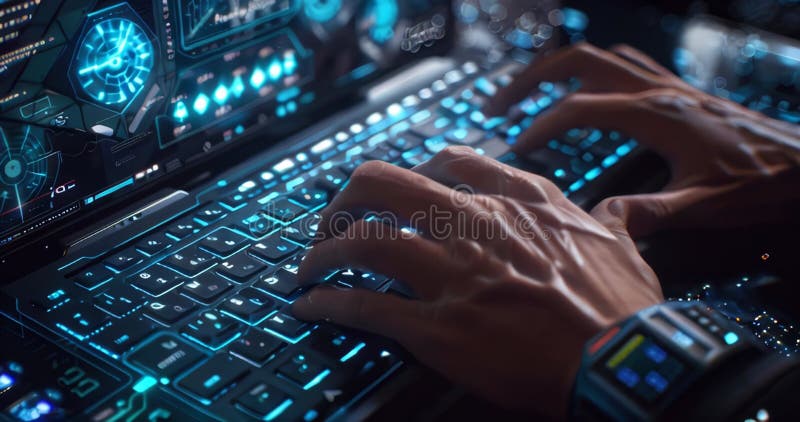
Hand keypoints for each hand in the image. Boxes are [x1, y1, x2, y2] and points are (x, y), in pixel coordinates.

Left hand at [292, 147, 662, 417]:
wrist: (623, 362)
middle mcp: (476, 226)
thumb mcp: (625, 246)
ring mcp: (454, 275)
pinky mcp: (438, 328)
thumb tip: (626, 209)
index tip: (395, 188)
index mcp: (518, 202)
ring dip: (323, 250)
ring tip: (309, 264)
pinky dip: (328, 302)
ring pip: (363, 240)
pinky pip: (365, 306)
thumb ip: (615, 218)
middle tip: (333, 219)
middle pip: (384, 184)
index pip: (448, 161)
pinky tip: (311, 305)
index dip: (409, 170)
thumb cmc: (624, 309)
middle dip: (346, 198)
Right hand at [488, 42, 799, 237]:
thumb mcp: (703, 205)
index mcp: (654, 114)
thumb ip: (650, 214)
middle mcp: (655, 89)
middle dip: (529, 81)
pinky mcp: (675, 89)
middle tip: (496, 106)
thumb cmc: (758, 181)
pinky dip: (593, 67)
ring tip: (526, 92)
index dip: (539, 127)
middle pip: (576, 62)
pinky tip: (584, 86)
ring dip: (556, 69)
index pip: (577, 108)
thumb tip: (599, 223)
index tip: (514, 149)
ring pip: (598, 55)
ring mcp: (666, 84)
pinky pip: (625, 62)